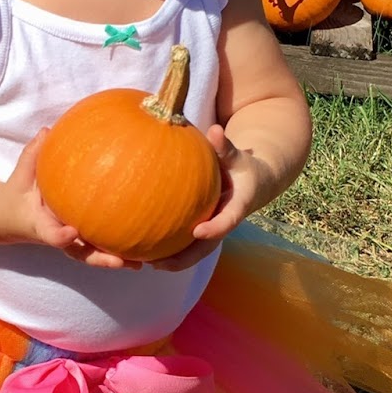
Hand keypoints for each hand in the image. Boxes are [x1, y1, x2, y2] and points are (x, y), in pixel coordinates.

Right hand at [0, 135, 140, 269]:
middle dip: (98, 258)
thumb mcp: (22, 174)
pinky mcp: (81, 238)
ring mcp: (70, 240)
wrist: (14, 216)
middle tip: (118, 261)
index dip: (60, 236)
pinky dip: (119, 250)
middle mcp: (58, 235)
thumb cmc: (20, 192)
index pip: (49, 234)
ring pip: (93, 254)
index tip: (71, 232)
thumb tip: (47, 131)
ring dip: (115, 260)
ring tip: (139, 262)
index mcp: (40, 225)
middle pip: (79, 253)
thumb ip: (33, 154)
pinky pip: (99, 245)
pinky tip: (143, 248)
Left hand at [150, 126, 266, 271]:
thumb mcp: (237, 157)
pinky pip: (182, 243)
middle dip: (182, 259)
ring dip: (169, 260)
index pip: (227, 222)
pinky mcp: (200, 231)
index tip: (197, 231)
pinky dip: (165, 247)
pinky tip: (140, 245)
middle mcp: (222, 224)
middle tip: (158, 262)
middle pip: (204, 249)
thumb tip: (215, 130)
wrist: (251, 183)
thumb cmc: (241, 167)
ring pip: (191, 252)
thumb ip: (226, 147)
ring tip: (142, 261)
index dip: (214, 229)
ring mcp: (210, 230)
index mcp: (236, 208)